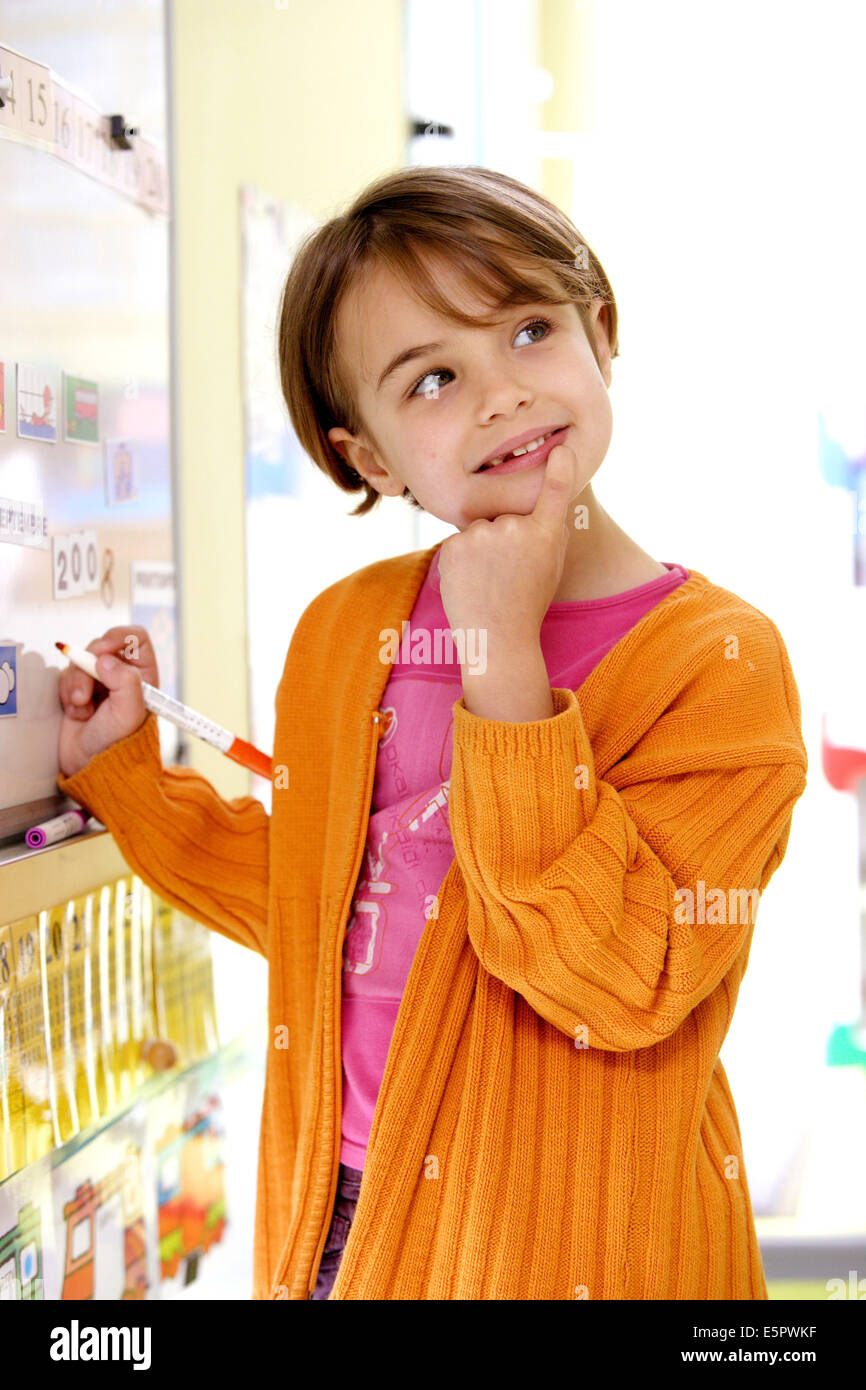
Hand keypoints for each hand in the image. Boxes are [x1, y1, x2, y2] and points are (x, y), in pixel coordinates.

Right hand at [58, 626, 158, 777]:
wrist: (89, 766)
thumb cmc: (115, 744)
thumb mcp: (129, 714)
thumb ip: (125, 681)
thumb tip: (106, 659)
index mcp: (143, 675)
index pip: (135, 638)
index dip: (117, 638)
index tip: (100, 652)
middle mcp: (122, 674)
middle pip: (101, 646)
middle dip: (87, 669)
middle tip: (86, 695)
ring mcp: (99, 681)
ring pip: (80, 660)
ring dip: (76, 684)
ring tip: (82, 710)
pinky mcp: (79, 688)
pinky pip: (66, 674)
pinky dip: (67, 692)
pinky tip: (76, 713)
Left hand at [437, 443, 577, 641]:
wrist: (496, 639)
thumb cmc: (527, 605)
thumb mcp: (551, 568)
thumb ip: (549, 534)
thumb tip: (544, 508)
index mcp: (545, 534)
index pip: (555, 493)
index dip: (559, 470)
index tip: (560, 451)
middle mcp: (513, 527)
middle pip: (504, 520)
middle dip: (503, 540)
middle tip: (508, 576)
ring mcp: (480, 535)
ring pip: (479, 532)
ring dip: (480, 550)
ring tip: (489, 582)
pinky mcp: (452, 546)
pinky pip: (458, 545)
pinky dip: (461, 560)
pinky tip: (471, 583)